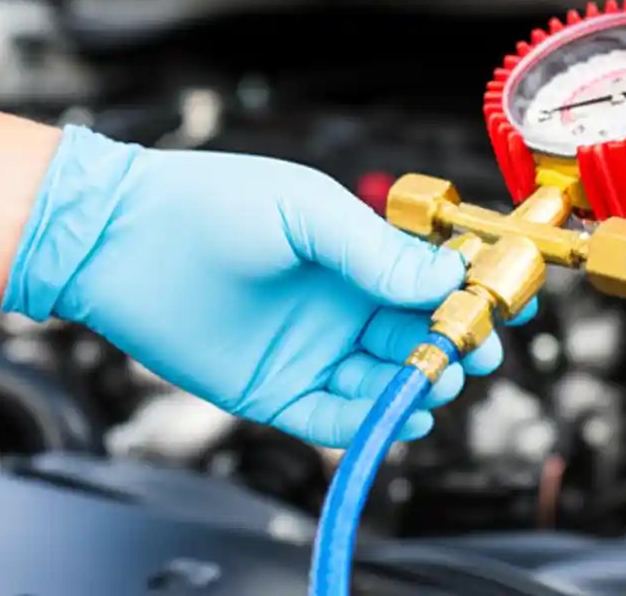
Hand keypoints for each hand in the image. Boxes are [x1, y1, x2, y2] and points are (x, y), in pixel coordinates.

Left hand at [3, 126, 532, 448]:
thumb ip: (376, 249)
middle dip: (455, 345)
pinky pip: (339, 416)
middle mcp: (340, 303)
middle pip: (419, 335)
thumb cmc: (210, 206)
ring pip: (387, 379)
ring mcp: (311, 348)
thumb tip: (444, 279)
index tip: (504, 301)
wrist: (120, 240)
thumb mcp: (306, 211)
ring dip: (421, 384)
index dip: (471, 292)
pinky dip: (374, 420)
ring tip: (437, 378)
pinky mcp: (278, 391)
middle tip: (473, 349)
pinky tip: (402, 413)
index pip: (431, 279)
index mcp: (355, 253)